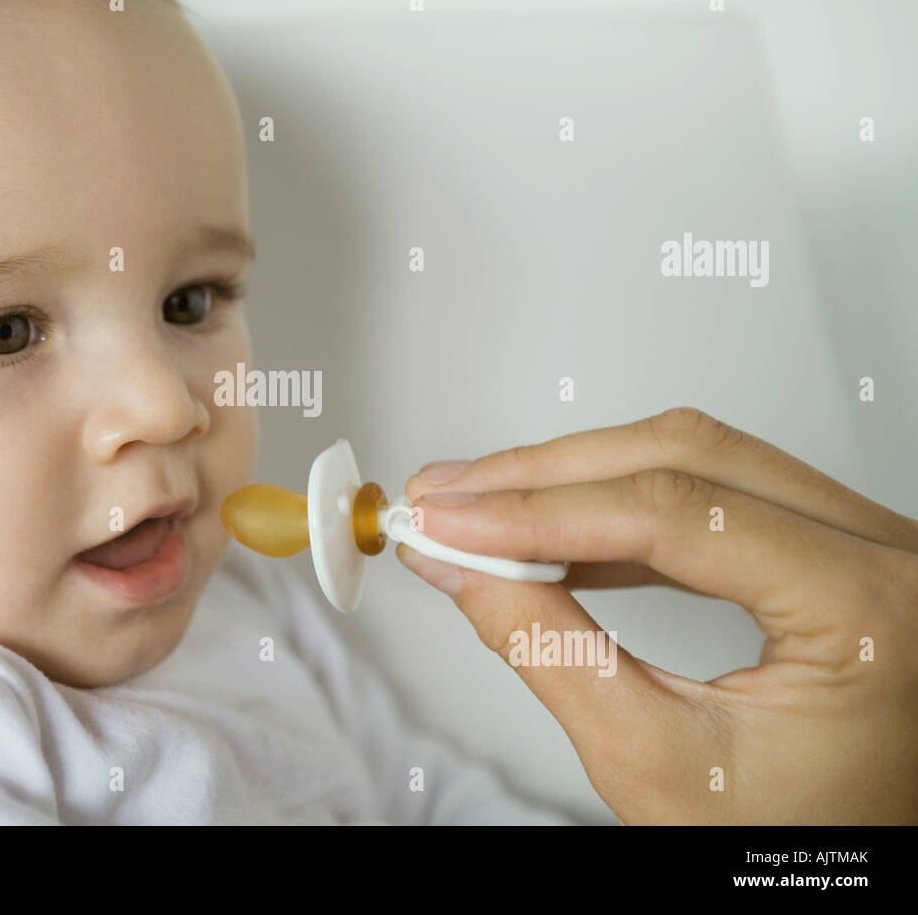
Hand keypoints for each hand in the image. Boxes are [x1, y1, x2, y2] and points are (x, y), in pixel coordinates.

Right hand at [398, 406, 917, 823]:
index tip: (451, 519)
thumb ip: (550, 652)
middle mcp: (886, 552)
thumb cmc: (794, 841)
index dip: (541, 511)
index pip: (675, 515)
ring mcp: (864, 541)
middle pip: (685, 459)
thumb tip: (464, 569)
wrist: (854, 863)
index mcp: (868, 609)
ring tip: (480, 507)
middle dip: (545, 476)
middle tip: (447, 496)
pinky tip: (550, 532)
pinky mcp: (829, 547)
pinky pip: (713, 492)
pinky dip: (616, 508)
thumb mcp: (655, 762)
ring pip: (696, 459)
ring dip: (574, 480)